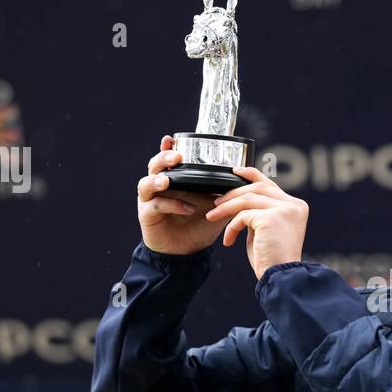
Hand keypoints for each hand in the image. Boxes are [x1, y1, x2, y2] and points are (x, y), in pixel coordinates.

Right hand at [136, 135, 226, 254]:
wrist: (188, 251)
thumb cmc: (198, 225)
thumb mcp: (215, 205)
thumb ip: (224, 191)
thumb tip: (244, 179)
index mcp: (174, 179)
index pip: (167, 158)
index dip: (167, 147)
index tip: (171, 139)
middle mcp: (159, 186)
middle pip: (154, 165)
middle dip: (163, 158)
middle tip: (175, 157)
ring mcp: (150, 200)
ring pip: (146, 183)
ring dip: (157, 180)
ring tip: (167, 181)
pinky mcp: (147, 215)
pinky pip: (156, 206)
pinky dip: (171, 205)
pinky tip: (187, 208)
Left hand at [204, 165, 308, 279]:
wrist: (280, 278)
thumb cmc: (271, 259)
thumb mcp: (266, 230)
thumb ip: (259, 212)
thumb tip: (240, 199)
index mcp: (296, 206)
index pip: (270, 184)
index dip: (250, 174)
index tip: (234, 172)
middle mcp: (294, 205)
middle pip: (257, 187)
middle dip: (232, 193)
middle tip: (216, 203)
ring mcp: (284, 210)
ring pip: (248, 198)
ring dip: (226, 207)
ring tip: (213, 216)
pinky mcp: (272, 218)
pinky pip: (243, 215)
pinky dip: (232, 227)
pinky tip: (229, 241)